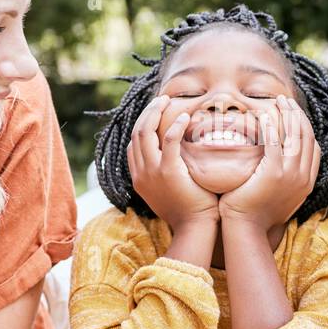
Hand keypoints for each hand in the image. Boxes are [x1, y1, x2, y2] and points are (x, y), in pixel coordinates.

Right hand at [127, 94, 219, 230]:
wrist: (195, 229)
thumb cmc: (190, 211)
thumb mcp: (170, 192)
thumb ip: (166, 175)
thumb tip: (176, 158)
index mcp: (139, 179)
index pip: (132, 144)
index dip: (142, 124)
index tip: (156, 112)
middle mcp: (141, 174)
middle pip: (136, 133)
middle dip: (147, 112)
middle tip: (162, 99)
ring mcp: (152, 172)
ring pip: (145, 132)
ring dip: (156, 112)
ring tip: (168, 100)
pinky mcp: (168, 172)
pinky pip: (168, 140)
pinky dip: (175, 125)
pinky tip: (185, 117)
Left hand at [218, 95, 318, 228]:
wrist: (247, 229)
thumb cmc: (257, 212)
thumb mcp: (281, 195)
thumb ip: (287, 178)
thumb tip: (286, 162)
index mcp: (307, 182)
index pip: (314, 146)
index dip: (305, 125)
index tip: (294, 113)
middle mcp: (303, 177)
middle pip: (306, 136)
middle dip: (297, 114)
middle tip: (285, 100)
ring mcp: (290, 175)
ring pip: (294, 135)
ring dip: (286, 114)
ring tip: (277, 100)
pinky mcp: (273, 173)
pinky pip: (274, 142)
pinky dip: (271, 126)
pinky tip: (264, 115)